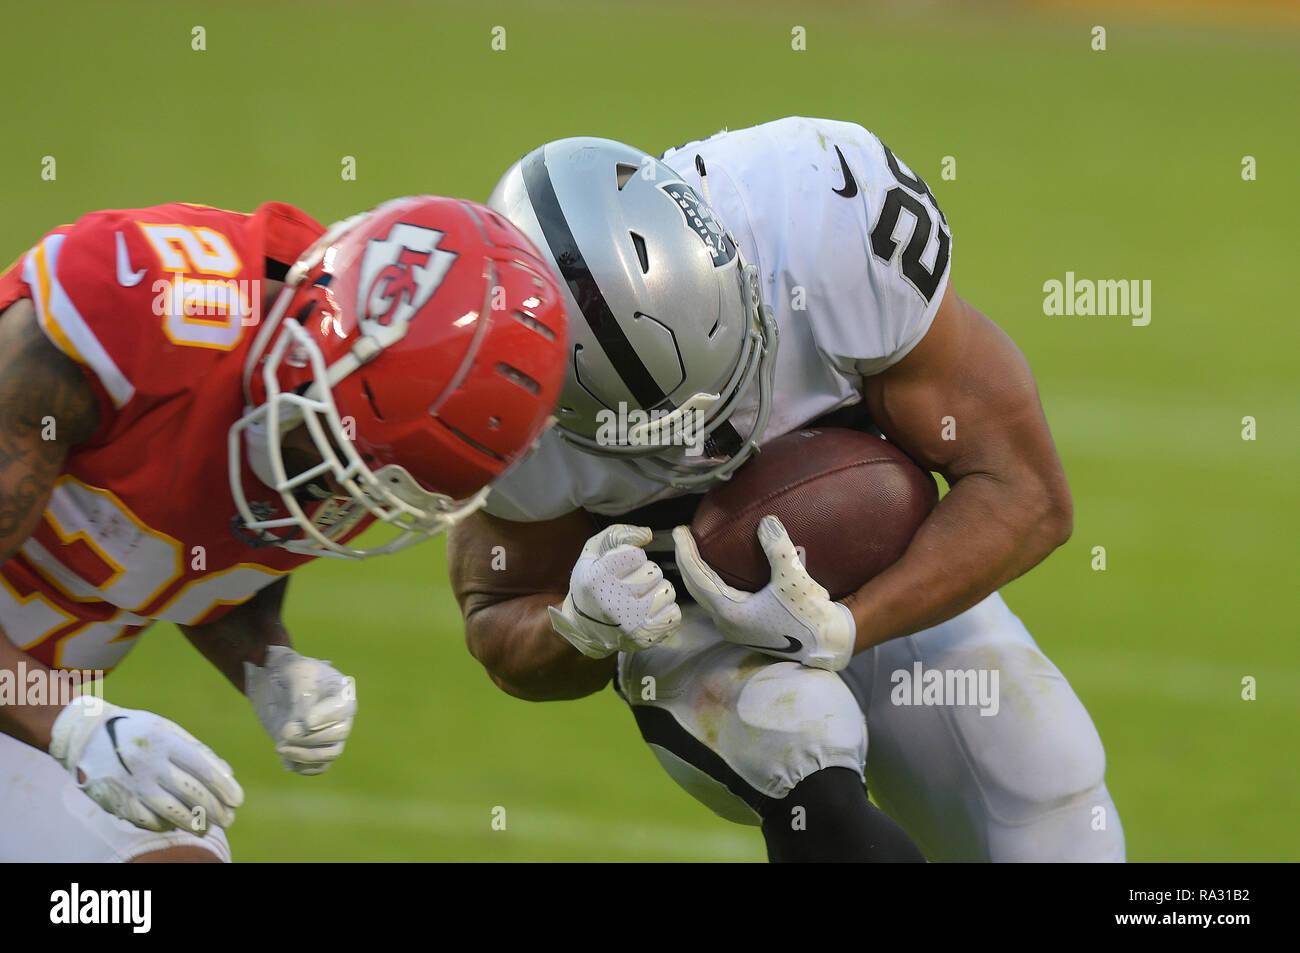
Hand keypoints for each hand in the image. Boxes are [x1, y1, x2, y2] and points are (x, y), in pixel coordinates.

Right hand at [48, 696, 242, 833]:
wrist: (86, 736)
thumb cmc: (137, 731)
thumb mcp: (167, 729)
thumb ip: (197, 749)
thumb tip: (226, 774)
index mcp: (164, 740)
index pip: (202, 768)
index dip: (223, 787)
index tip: (238, 800)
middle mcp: (148, 763)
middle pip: (190, 792)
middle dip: (214, 810)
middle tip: (229, 819)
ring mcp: (132, 784)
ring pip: (170, 811)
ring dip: (194, 823)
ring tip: (207, 828)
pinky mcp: (118, 801)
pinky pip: (147, 820)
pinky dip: (166, 825)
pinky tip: (177, 826)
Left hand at [244, 646, 355, 774]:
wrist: (275, 681)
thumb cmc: (289, 671)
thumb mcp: (295, 672)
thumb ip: (302, 696)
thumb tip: (307, 726)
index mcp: (342, 693)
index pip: (343, 709)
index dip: (325, 718)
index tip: (305, 722)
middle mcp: (342, 716)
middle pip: (339, 734)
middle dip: (310, 738)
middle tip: (284, 733)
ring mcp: (330, 735)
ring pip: (330, 754)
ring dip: (305, 755)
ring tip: (280, 748)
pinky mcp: (316, 750)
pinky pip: (318, 767)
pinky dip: (301, 766)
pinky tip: (284, 758)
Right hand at [548, 524, 681, 657]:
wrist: (583, 627)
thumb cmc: (590, 583)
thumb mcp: (592, 553)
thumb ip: (618, 533)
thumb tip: (648, 534)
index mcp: (597, 579)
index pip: (636, 555)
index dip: (632, 557)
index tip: (621, 567)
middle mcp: (613, 603)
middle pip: (654, 572)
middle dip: (646, 573)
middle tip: (632, 582)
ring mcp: (630, 623)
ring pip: (668, 591)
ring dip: (658, 590)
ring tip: (642, 596)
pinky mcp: (644, 638)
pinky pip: (674, 614)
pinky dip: (666, 609)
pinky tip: (650, 610)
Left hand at [673, 515, 855, 670]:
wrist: (827, 644)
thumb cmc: (810, 615)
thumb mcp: (795, 579)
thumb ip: (778, 549)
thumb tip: (766, 520)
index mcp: (731, 613)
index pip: (697, 578)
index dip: (686, 552)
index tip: (680, 530)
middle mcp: (727, 623)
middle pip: (696, 588)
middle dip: (687, 561)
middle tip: (683, 535)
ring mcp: (736, 627)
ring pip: (707, 595)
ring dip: (699, 573)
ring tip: (697, 550)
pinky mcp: (747, 627)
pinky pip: (721, 599)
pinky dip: (715, 581)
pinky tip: (723, 569)